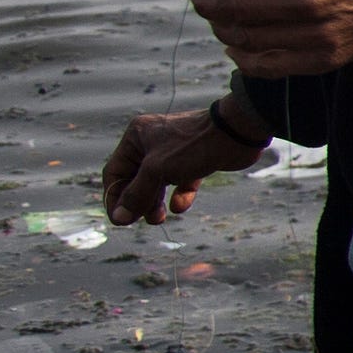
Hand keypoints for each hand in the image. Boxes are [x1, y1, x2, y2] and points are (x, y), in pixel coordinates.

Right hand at [103, 106, 257, 224]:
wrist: (238, 132)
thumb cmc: (193, 145)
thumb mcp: (157, 170)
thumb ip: (137, 194)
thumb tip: (119, 218)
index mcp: (136, 138)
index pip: (115, 172)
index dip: (115, 198)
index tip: (119, 220)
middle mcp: (152, 143)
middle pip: (136, 180)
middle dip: (139, 202)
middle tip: (146, 220)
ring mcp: (175, 152)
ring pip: (158, 183)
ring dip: (156, 203)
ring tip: (158, 219)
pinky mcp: (195, 160)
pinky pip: (181, 182)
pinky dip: (179, 196)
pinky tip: (180, 206)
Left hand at [188, 0, 352, 76]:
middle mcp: (304, 1)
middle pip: (229, 8)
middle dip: (207, 1)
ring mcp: (314, 34)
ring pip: (241, 38)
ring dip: (221, 27)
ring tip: (220, 17)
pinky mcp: (323, 57)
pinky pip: (265, 66)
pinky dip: (241, 57)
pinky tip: (236, 44)